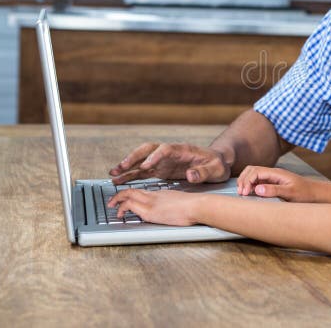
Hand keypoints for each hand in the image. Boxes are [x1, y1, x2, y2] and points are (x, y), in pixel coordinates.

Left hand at [107, 189, 201, 225]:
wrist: (197, 205)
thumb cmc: (193, 206)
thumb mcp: (177, 202)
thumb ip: (168, 204)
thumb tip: (165, 211)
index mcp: (160, 194)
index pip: (140, 191)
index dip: (128, 194)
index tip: (123, 199)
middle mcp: (154, 196)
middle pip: (131, 192)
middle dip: (118, 197)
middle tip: (111, 202)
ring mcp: (151, 202)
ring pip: (128, 197)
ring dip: (117, 202)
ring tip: (113, 208)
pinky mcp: (151, 211)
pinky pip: (131, 206)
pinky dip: (122, 209)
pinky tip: (121, 215)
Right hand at [108, 142, 230, 184]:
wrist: (217, 163)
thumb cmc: (217, 165)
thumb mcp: (216, 169)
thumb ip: (203, 172)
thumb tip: (190, 175)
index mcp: (183, 150)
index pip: (165, 149)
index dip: (155, 157)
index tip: (147, 166)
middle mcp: (170, 153)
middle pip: (148, 150)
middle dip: (134, 158)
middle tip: (121, 167)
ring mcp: (164, 161)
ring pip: (142, 160)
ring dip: (128, 166)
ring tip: (113, 174)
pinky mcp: (161, 169)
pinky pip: (143, 171)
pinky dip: (131, 175)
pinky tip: (119, 180)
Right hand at [237, 166, 316, 201]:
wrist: (315, 193)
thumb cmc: (305, 193)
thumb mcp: (290, 193)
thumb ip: (274, 190)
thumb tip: (257, 189)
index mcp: (276, 173)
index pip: (255, 171)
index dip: (247, 181)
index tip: (244, 193)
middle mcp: (273, 173)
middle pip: (252, 170)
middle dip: (243, 179)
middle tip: (241, 193)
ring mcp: (273, 178)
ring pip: (254, 175)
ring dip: (246, 182)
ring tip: (243, 193)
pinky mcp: (273, 183)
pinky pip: (259, 181)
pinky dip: (251, 185)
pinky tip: (250, 194)